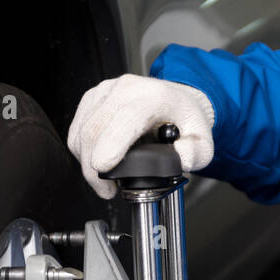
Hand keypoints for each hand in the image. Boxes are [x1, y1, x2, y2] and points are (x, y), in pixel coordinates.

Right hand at [67, 73, 215, 198]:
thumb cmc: (184, 121)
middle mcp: (126, 89)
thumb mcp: (202, 142)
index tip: (103, 167)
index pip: (126, 118)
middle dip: (95, 168)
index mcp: (154, 97)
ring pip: (82, 131)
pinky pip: (77, 129)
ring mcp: (106, 91)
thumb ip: (194, 154)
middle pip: (96, 129)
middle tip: (107, 190)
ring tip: (104, 179)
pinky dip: (82, 151)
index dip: (111, 144)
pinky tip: (98, 160)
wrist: (176, 101)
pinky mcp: (92, 98)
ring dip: (86, 162)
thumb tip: (179, 159)